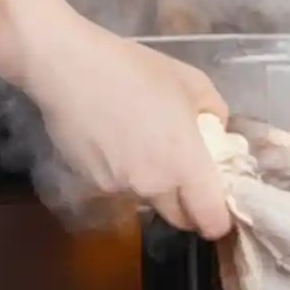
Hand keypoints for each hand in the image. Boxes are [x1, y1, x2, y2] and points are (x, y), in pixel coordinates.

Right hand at [27, 32, 232, 239]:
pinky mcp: (93, 185)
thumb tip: (217, 134)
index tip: (219, 209)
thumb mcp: (193, 82)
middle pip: (180, 219)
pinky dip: (124, 176)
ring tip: (143, 149)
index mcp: (186, 164)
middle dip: (189, 208)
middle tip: (188, 180)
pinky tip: (115, 144)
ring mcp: (121, 189)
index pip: (211, 220)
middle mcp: (155, 186)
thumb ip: (215, 114)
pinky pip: (120, 190)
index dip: (219, 221)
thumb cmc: (136, 70)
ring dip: (154, 188)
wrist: (70, 69)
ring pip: (149, 201)